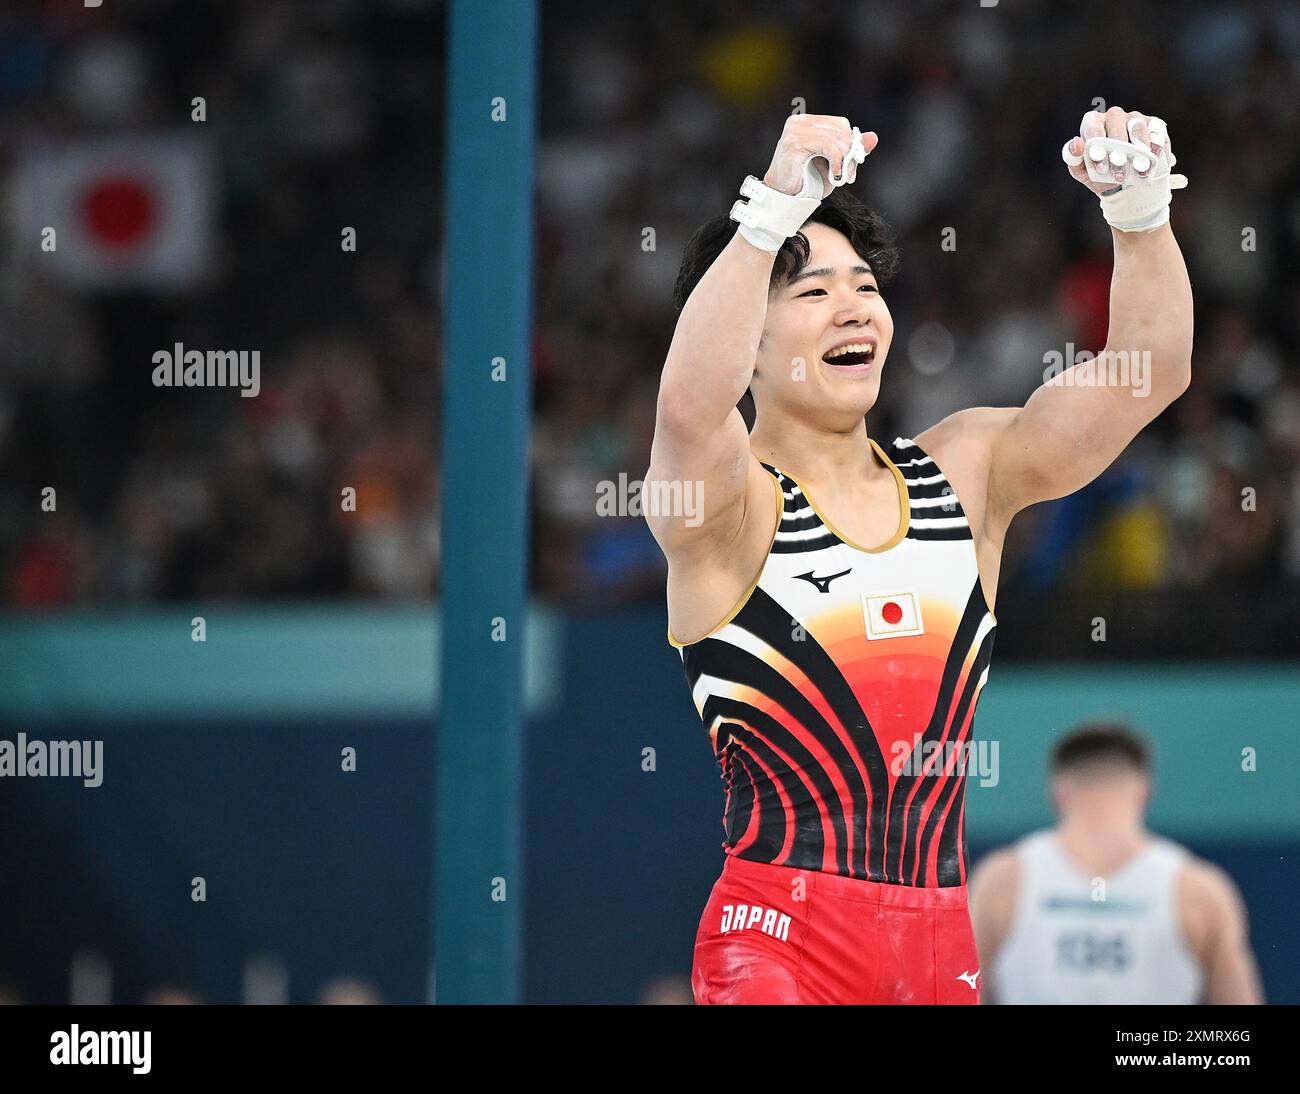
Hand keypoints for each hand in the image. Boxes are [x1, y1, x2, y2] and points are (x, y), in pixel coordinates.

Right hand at [762, 114, 877, 197]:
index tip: (853, 163)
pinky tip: (835, 173)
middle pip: (839, 129)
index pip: (839, 124)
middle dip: (850, 152)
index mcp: (806, 122)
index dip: (850, 142)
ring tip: (843, 176)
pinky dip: (836, 160)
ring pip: (835, 137)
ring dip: (844, 159)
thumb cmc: (806, 181)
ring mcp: (795, 131)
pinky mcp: (794, 143)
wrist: (783, 198)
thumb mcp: (834, 164)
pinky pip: (827, 146)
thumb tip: (874, 137)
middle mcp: (799, 122)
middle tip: (851, 173)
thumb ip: (852, 150)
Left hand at [1062, 106, 1171, 194]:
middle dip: (1118, 151)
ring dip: (1139, 151)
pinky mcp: (1154, 125)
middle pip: (1116, 125)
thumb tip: (1076, 143)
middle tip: (1119, 173)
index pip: (1093, 127)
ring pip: (1138, 127)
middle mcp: (1114, 116)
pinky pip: (1157, 131)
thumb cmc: (1099, 174)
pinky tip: (1153, 160)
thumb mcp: (1081, 170)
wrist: (1124, 186)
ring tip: (1139, 171)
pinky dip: (1156, 146)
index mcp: (1093, 123)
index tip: (1100, 168)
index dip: (1097, 146)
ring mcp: (1135, 119)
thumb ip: (1073, 158)